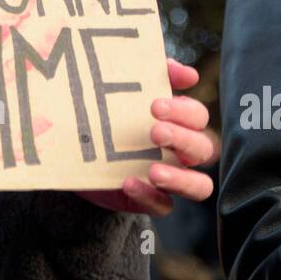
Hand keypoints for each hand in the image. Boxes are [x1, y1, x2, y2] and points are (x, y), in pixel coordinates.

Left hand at [74, 59, 217, 215]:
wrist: (76, 146)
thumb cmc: (110, 111)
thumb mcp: (128, 87)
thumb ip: (156, 73)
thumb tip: (187, 73)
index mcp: (180, 122)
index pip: (198, 117)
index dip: (184, 112)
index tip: (155, 105)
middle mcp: (182, 151)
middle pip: (204, 149)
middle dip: (182, 139)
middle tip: (154, 132)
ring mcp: (169, 179)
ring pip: (199, 186)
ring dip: (181, 178)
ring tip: (154, 170)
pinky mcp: (150, 200)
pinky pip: (163, 206)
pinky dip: (149, 196)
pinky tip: (128, 183)